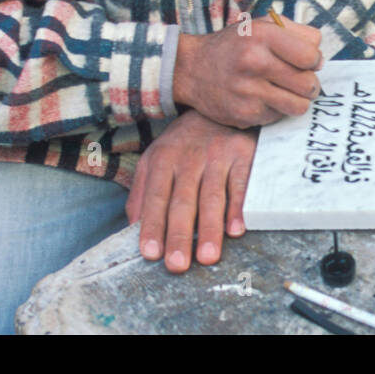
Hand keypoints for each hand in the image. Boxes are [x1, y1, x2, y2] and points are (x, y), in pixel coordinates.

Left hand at [126, 108, 256, 271]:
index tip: (150, 254)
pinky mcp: (243, 154)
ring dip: (209, 228)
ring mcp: (217, 155)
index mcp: (162, 159)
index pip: (155, 198)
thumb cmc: (183, 144)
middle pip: (182, 201)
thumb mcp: (155, 159)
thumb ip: (141, 193)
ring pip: (212, 196)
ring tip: (207, 257)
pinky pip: (241, 184)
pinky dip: (238, 207)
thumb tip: (131, 229)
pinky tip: (236, 229)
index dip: (152, 226)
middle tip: (177, 265)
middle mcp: (189, 157)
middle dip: (179, 234)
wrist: (218, 108)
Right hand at [172, 15, 323, 128]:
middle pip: (309, 84)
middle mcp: (254, 62)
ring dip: (297, 100)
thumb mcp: (261, 24)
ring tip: (286, 91)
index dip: (315, 60)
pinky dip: (276, 109)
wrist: (191, 68)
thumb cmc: (234, 45)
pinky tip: (264, 98)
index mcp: (262, 36)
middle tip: (300, 80)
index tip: (307, 61)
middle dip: (310, 84)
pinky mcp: (244, 114)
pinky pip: (279, 117)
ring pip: (299, 106)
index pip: (311, 56)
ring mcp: (248, 91)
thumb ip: (297, 32)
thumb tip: (320, 58)